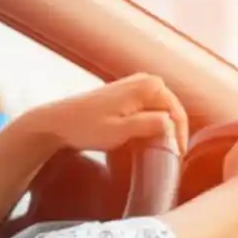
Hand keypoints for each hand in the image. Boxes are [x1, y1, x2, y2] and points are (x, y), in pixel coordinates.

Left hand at [22, 73, 188, 152]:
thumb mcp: (120, 130)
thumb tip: (171, 123)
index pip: (177, 113)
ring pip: (160, 110)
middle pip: (170, 110)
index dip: (180, 137)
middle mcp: (145, 79)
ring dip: (162, 129)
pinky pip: (148, 108)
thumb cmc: (86, 127)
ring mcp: (135, 84)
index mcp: (148, 86)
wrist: (57, 122)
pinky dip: (150, 123)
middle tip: (169, 156)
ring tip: (160, 150)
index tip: (177, 157)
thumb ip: (149, 125)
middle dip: (172, 132)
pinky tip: (145, 139)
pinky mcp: (125, 92)